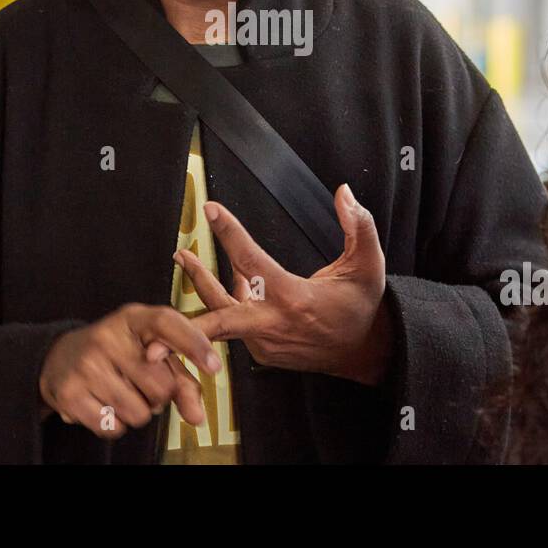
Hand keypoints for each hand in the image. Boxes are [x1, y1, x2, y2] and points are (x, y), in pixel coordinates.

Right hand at [39, 303, 218, 438]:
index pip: (166, 323)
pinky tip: (104, 403)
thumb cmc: (116, 354)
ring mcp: (86, 365)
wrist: (59, 359)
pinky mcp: (70, 394)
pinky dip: (116, 424)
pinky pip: (114, 427)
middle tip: (139, 383)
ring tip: (121, 392)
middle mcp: (107, 337)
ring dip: (138, 411)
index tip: (214, 365)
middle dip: (158, 394)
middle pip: (161, 385)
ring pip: (140, 412)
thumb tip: (198, 417)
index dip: (193, 343)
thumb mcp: (147, 352)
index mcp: (131, 318)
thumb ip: (180, 379)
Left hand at [148, 184, 392, 385]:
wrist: (364, 353)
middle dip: (196, 284)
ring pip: (223, 315)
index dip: (230, 233)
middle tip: (178, 257)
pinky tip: (230, 284)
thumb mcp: (369, 263)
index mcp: (294, 299)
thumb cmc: (362, 306)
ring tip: (185, 259)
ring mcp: (264, 343)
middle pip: (220, 311)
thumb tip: (344, 193)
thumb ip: (359, 225)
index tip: (212, 210)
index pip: (252, 261)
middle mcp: (273, 324)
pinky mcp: (262, 353)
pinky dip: (229, 304)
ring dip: (203, 287)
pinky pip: (236, 327)